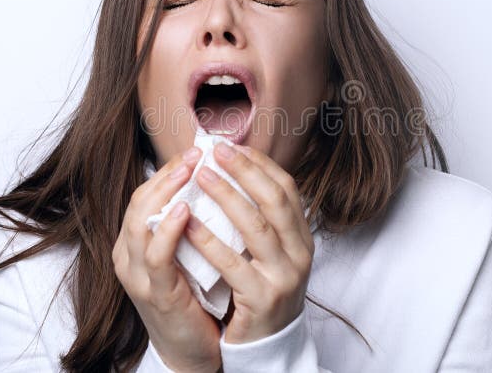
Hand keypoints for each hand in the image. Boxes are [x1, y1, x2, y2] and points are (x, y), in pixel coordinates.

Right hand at [112, 147, 222, 372]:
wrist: (193, 351)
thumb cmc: (195, 298)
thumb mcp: (190, 253)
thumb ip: (192, 223)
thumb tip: (218, 181)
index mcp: (136, 243)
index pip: (146, 195)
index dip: (169, 170)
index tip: (197, 150)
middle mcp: (129, 256)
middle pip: (138, 202)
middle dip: (167, 174)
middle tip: (196, 153)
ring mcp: (138, 275)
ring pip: (139, 223)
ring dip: (166, 193)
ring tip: (190, 172)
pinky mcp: (155, 294)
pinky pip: (156, 256)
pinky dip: (168, 230)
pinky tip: (185, 211)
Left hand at [187, 143, 314, 343]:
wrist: (267, 346)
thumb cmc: (260, 291)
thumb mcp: (270, 253)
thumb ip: (259, 219)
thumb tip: (232, 172)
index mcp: (302, 237)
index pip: (286, 189)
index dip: (259, 164)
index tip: (230, 146)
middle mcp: (300, 253)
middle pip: (274, 201)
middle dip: (244, 171)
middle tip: (215, 151)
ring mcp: (284, 276)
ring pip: (256, 227)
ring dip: (227, 197)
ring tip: (201, 177)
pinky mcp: (263, 299)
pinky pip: (234, 264)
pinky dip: (210, 241)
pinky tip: (189, 224)